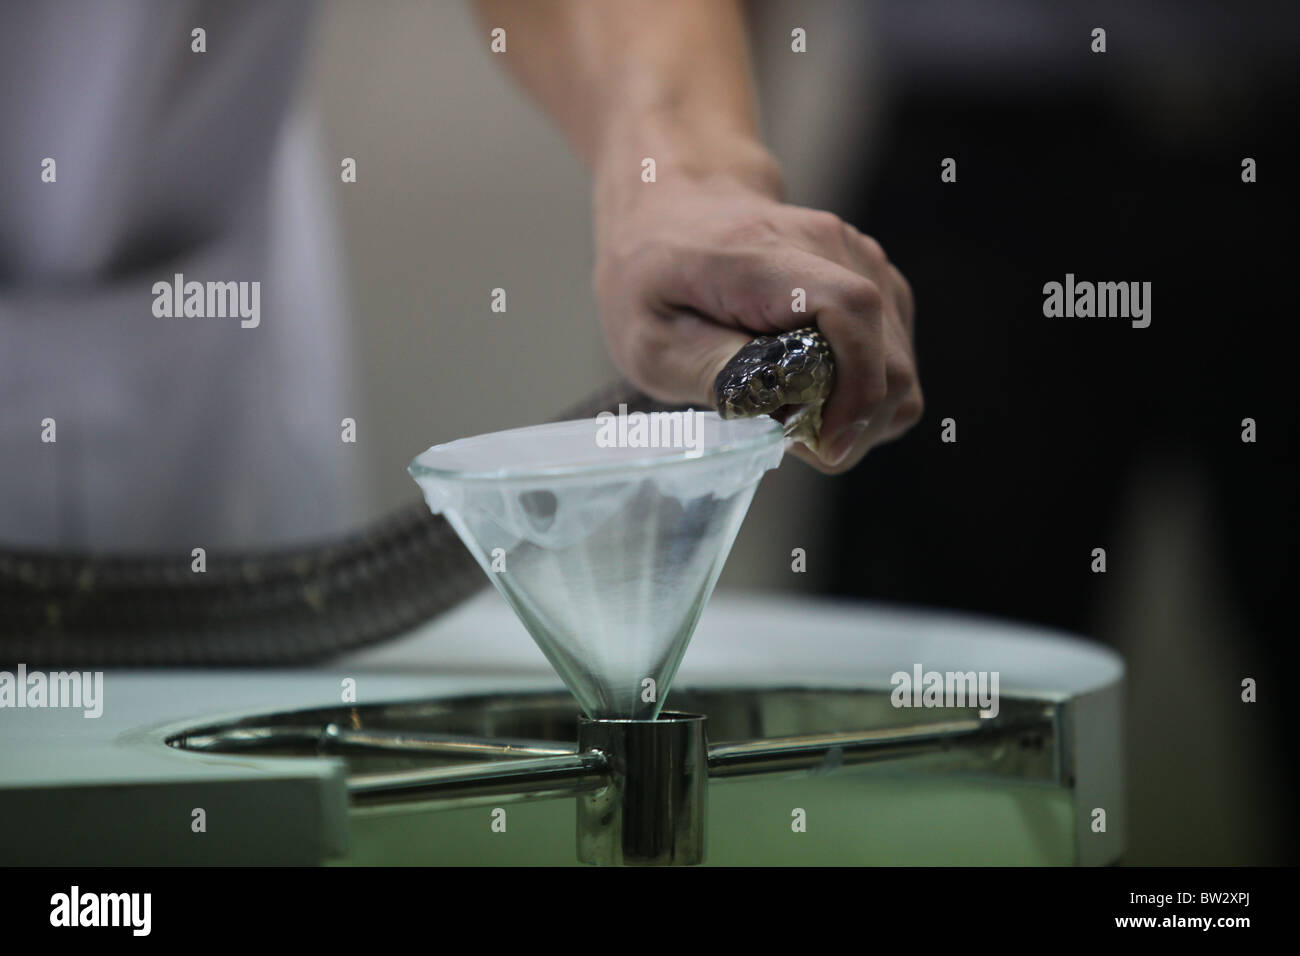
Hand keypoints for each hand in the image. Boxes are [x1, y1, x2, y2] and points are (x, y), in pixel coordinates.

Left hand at [591, 134, 921, 472]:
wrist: (674, 212)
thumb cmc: (653, 279)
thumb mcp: (649, 340)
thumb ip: (711, 373)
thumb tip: (780, 411)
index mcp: (765, 255)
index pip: (850, 309)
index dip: (854, 389)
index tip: (823, 445)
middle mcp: (833, 248)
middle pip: (888, 360)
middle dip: (850, 425)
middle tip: (790, 440)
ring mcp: (864, 262)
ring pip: (900, 370)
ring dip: (857, 417)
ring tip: (795, 417)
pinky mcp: (877, 282)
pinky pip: (894, 362)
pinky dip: (863, 397)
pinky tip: (812, 395)